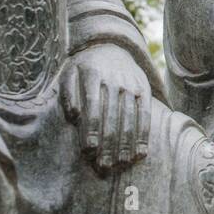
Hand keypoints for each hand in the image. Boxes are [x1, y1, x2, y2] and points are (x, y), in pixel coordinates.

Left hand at [61, 44, 152, 170]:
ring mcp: (132, 84)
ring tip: (121, 163)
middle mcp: (115, 79)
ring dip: (126, 143)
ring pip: (130, 118)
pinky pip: (145, 115)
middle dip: (108, 143)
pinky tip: (140, 152)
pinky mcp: (144, 90)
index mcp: (93, 74)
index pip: (93, 105)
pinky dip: (143, 134)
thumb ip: (67, 94)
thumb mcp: (69, 74)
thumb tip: (74, 116)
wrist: (110, 47)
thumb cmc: (84, 68)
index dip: (91, 129)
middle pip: (112, 116)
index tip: (89, 150)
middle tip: (104, 165)